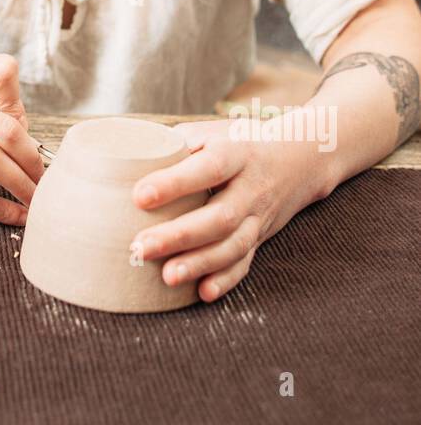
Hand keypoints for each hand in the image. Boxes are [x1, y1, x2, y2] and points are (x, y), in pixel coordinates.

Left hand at [131, 116, 322, 301]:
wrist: (297, 161)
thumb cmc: (237, 143)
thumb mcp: (211, 132)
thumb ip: (174, 145)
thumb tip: (126, 161)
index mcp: (236, 154)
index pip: (208, 168)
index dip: (175, 183)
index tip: (140, 196)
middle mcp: (250, 188)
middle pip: (219, 216)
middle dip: (179, 235)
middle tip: (141, 246)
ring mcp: (258, 217)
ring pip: (233, 246)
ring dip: (199, 263)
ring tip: (167, 276)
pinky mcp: (259, 239)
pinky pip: (245, 263)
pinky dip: (225, 280)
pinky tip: (202, 292)